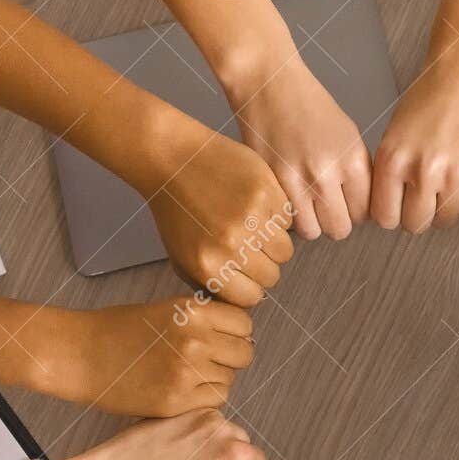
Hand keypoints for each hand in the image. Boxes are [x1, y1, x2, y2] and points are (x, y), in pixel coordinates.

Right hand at [47, 298, 255, 416]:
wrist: (80, 355)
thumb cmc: (117, 330)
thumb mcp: (166, 310)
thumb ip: (202, 319)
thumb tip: (239, 333)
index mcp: (192, 311)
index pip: (244, 324)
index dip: (235, 333)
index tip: (224, 339)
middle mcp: (194, 340)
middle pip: (243, 354)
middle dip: (229, 358)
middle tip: (207, 361)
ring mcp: (186, 372)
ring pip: (228, 380)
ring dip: (214, 379)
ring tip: (186, 375)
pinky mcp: (176, 401)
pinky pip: (213, 402)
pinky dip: (202, 398)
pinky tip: (181, 390)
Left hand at [148, 129, 294, 306]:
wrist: (171, 159)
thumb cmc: (175, 210)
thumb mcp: (182, 258)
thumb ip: (211, 286)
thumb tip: (244, 300)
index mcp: (209, 266)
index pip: (252, 297)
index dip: (250, 286)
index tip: (244, 274)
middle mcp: (232, 244)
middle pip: (272, 275)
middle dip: (263, 265)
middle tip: (248, 246)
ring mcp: (252, 216)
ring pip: (284, 250)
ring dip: (273, 243)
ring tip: (253, 227)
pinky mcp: (266, 190)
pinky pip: (287, 218)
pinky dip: (276, 215)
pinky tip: (254, 204)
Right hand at [226, 55, 370, 241]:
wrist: (267, 81)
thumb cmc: (306, 102)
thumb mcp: (346, 133)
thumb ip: (356, 171)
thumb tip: (362, 206)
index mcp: (352, 159)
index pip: (366, 212)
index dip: (356, 211)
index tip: (347, 203)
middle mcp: (327, 172)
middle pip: (341, 228)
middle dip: (335, 220)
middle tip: (325, 206)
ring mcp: (297, 180)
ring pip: (314, 231)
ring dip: (310, 222)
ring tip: (305, 203)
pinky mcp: (270, 182)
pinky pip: (286, 220)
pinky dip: (287, 215)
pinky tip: (286, 196)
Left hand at [371, 50, 458, 232]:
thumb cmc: (428, 99)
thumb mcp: (393, 135)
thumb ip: (389, 174)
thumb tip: (389, 213)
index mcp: (393, 161)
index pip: (385, 218)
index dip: (392, 214)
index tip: (399, 207)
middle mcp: (423, 170)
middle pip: (415, 225)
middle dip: (418, 214)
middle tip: (424, 197)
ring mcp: (457, 173)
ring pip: (445, 220)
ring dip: (445, 207)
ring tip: (446, 181)